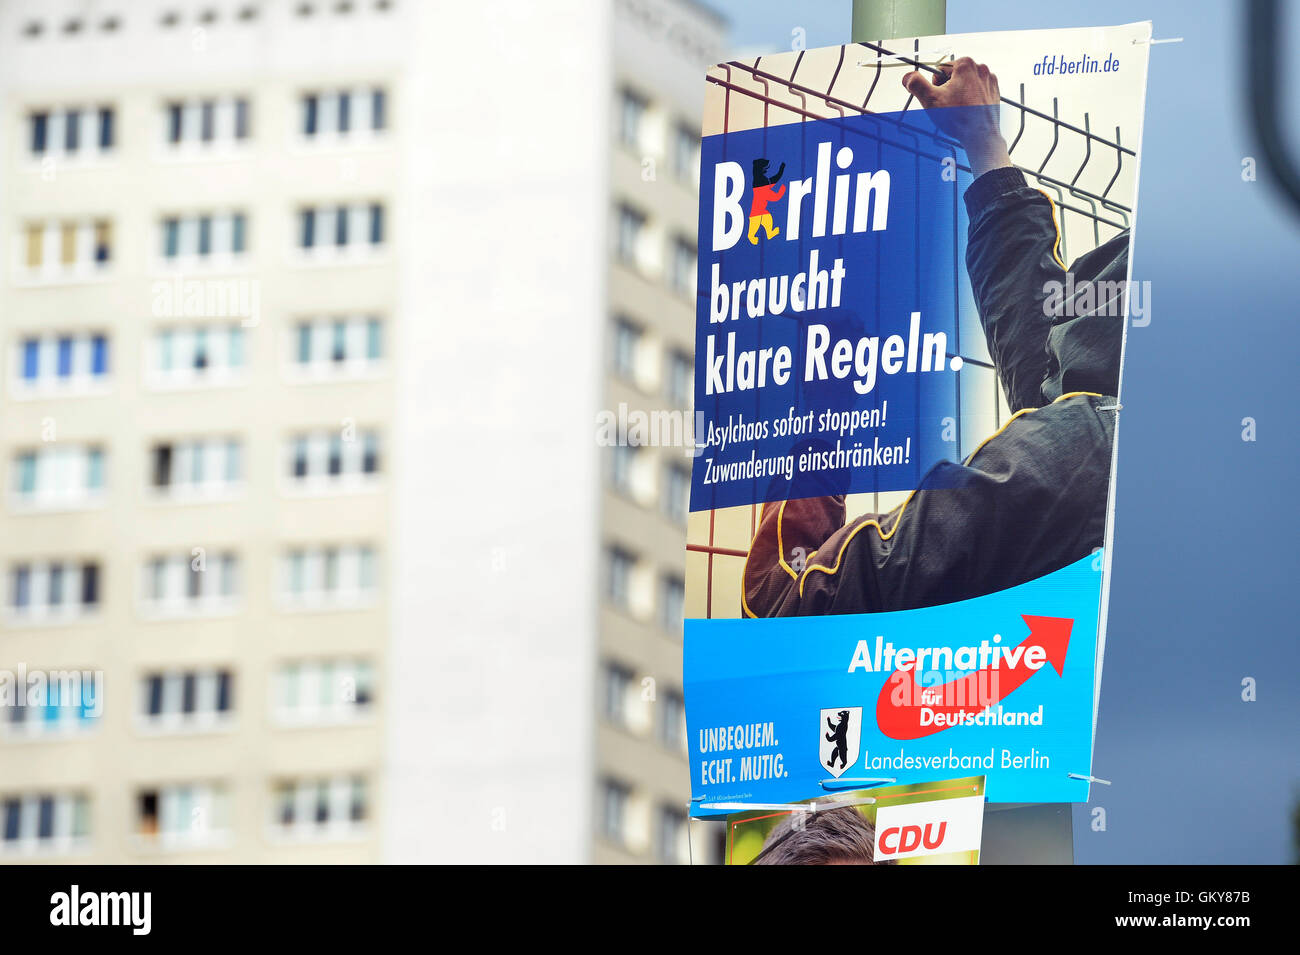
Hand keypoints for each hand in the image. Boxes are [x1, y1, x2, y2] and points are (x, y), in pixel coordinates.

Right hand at [902, 57, 1011, 177]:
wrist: (980, 135)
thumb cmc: (957, 118)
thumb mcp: (930, 100)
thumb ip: (916, 85)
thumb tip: (907, 77)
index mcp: (965, 64)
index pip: (940, 70)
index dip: (935, 86)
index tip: (940, 98)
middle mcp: (980, 68)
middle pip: (954, 76)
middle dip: (948, 89)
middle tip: (949, 106)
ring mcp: (990, 80)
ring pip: (966, 84)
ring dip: (959, 94)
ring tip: (960, 110)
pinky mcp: (994, 92)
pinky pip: (977, 92)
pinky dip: (971, 100)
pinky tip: (969, 111)